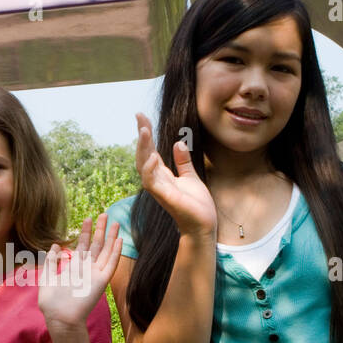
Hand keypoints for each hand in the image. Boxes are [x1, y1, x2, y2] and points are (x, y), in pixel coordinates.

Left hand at [39, 215, 121, 336]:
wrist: (59, 318)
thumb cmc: (51, 303)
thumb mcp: (47, 277)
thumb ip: (51, 261)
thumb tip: (55, 245)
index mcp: (74, 268)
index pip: (83, 246)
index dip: (85, 232)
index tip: (87, 219)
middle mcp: (86, 269)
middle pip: (97, 245)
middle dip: (100, 230)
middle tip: (105, 214)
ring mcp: (95, 275)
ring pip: (106, 252)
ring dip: (111, 237)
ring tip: (116, 222)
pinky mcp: (101, 282)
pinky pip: (111, 265)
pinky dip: (116, 253)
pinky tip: (119, 240)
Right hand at [134, 114, 215, 237]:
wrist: (203, 225)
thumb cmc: (197, 205)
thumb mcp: (191, 177)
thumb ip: (183, 162)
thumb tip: (178, 143)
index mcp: (162, 175)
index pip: (150, 150)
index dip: (146, 134)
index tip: (141, 116)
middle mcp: (156, 180)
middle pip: (143, 154)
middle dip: (141, 135)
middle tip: (139, 116)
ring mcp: (158, 189)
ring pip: (143, 165)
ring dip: (142, 148)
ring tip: (144, 130)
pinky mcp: (164, 197)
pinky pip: (151, 181)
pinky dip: (149, 169)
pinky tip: (152, 155)